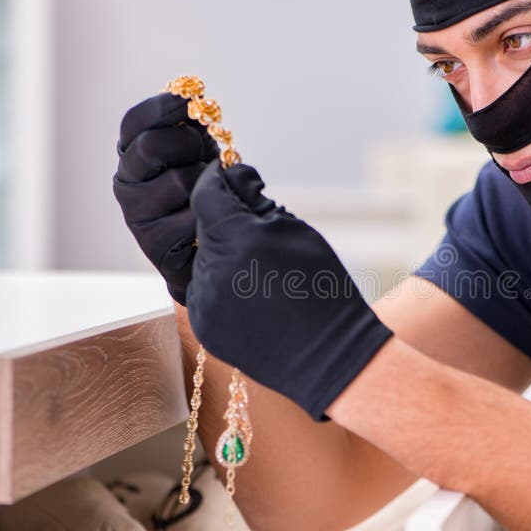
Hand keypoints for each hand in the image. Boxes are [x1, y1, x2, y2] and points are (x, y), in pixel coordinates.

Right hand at [113, 92, 220, 303]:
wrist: (213, 244)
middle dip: (188, 144)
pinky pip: (190, 216)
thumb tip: (196, 96)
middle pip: (152, 146)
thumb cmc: (205, 191)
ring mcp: (135, 214)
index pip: (134, 123)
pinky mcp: (153, 244)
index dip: (161, 107)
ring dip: (204, 183)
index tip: (189, 98)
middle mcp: (126, 181)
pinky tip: (208, 220)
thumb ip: (192, 126)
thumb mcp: (199, 152)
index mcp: (132, 153)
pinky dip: (208, 214)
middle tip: (205, 154)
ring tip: (209, 194)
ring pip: (178, 181)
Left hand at [185, 162, 392, 421]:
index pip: (207, 193)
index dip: (218, 179)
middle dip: (226, 222)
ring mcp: (202, 302)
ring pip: (203, 260)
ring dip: (223, 255)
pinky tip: (254, 296)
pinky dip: (223, 285)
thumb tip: (230, 178)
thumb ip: (256, 203)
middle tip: (258, 233)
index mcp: (238, 240)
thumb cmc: (322, 289)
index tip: (228, 175)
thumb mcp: (297, 233)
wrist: (329, 355)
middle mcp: (212, 270)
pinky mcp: (202, 324)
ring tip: (262, 273)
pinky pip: (204, 291)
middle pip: (204, 227)